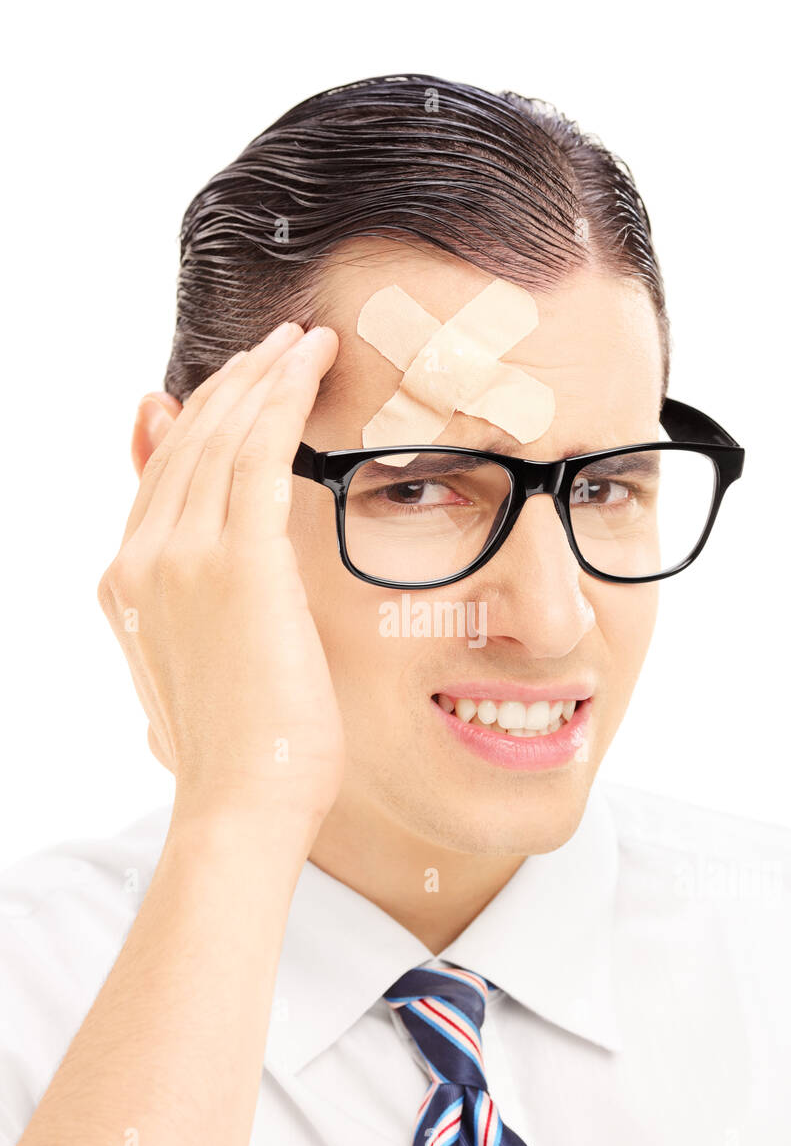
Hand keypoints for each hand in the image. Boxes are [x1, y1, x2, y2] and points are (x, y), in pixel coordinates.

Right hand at [98, 322, 344, 822]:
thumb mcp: (198, 674)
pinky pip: (258, 451)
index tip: (242, 387)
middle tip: (279, 344)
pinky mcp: (235, 561)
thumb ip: (182, 611)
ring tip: (303, 340)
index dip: (201, 420)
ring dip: (262, 375)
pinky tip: (311, 359)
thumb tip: (183, 566)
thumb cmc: (238, 753)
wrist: (242, 804)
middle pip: (186, 444)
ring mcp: (179, 557)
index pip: (162, 477)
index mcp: (125, 584)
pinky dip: (282, 395)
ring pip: (220, 436)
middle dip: (234, 384)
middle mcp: (139, 559)